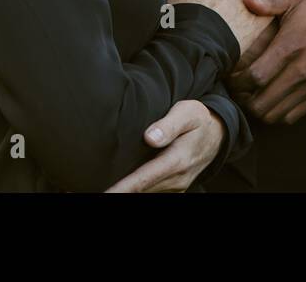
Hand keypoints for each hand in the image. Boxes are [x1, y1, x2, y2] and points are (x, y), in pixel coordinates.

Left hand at [104, 99, 223, 192]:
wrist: (218, 135)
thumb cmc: (199, 120)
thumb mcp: (188, 113)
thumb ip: (169, 125)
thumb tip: (150, 137)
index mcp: (177, 161)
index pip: (142, 180)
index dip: (121, 189)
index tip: (103, 192)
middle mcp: (176, 179)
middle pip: (139, 191)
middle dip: (117, 191)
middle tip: (87, 187)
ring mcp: (176, 186)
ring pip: (144, 193)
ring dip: (126, 190)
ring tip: (101, 187)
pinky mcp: (174, 189)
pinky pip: (150, 192)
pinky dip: (135, 190)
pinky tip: (121, 186)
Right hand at [168, 0, 273, 59]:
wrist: (187, 47)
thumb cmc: (173, 23)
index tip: (204, 10)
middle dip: (226, 2)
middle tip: (217, 21)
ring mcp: (245, 3)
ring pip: (251, 1)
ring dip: (244, 10)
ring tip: (233, 29)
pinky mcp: (258, 21)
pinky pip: (265, 16)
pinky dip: (259, 23)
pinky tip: (249, 33)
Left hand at [226, 0, 305, 125]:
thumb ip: (268, 0)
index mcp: (291, 46)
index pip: (255, 77)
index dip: (237, 81)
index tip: (231, 75)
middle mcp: (302, 70)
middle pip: (261, 103)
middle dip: (243, 98)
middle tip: (238, 88)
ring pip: (274, 115)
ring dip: (258, 109)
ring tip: (252, 95)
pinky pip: (291, 116)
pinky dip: (276, 113)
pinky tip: (271, 99)